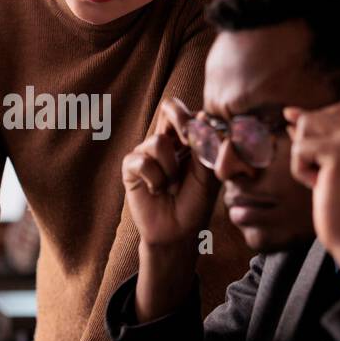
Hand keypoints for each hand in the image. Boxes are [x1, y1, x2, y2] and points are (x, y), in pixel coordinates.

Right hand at [122, 97, 219, 247]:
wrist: (178, 233)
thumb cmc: (195, 204)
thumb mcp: (209, 175)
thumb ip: (206, 147)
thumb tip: (201, 117)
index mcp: (188, 140)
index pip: (190, 112)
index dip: (198, 119)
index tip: (207, 139)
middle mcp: (167, 141)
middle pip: (169, 108)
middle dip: (180, 121)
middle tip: (188, 142)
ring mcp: (147, 152)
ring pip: (158, 142)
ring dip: (171, 169)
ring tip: (172, 186)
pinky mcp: (131, 166)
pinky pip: (143, 162)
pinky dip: (156, 180)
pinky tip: (157, 191)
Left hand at [285, 103, 339, 285]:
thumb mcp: (332, 164)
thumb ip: (318, 136)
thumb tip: (289, 112)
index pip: (335, 110)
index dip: (315, 127)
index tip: (316, 158)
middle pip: (315, 116)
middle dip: (307, 147)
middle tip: (324, 177)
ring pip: (304, 127)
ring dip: (303, 157)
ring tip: (322, 180)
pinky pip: (299, 149)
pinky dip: (300, 171)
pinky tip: (320, 187)